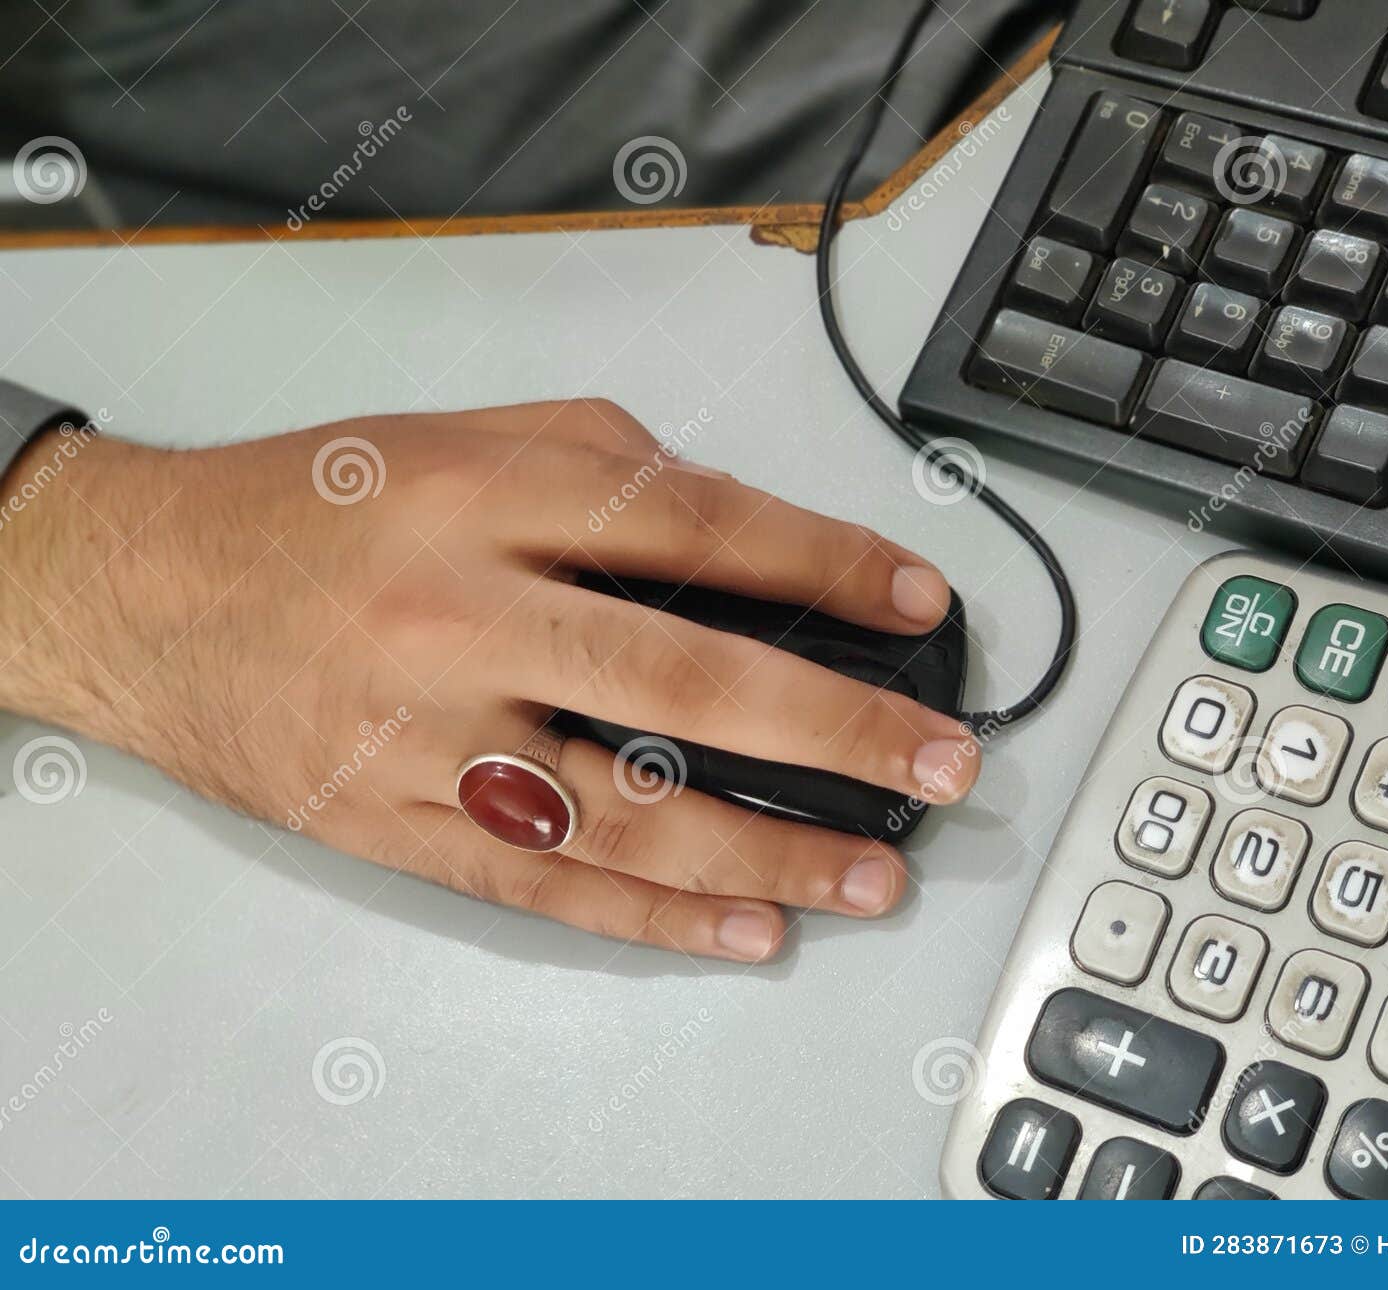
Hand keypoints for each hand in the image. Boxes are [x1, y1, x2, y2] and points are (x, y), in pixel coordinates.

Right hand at [0, 400, 977, 960]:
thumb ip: (599, 464)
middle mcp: (463, 612)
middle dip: (835, 727)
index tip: (913, 602)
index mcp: (487, 495)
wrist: (139, 591)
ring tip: (872, 872)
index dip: (824, 563)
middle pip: (686, 675)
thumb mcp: (456, 436)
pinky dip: (656, 913)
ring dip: (767, 850)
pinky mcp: (395, 825)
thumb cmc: (307, 510)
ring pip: (626, 808)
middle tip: (939, 763)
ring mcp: (426, 735)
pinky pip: (545, 883)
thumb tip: (741, 529)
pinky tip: (746, 926)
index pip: (696, 526)